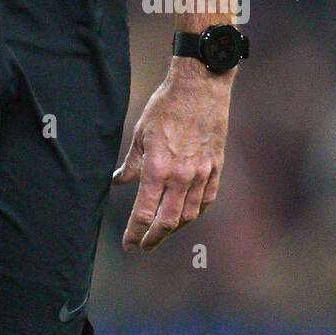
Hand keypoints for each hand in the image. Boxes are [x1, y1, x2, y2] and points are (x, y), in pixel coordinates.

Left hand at [112, 59, 231, 249]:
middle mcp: (181, 176)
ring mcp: (202, 174)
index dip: (134, 233)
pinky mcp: (216, 168)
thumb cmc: (166, 106)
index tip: (128, 244)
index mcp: (158, 167)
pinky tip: (186, 215)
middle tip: (143, 246)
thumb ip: (131, 164)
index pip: (144, 213)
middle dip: (153, 238)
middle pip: (167, 222)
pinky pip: (206, 200)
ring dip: (173, 229)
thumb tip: (118, 182)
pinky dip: (194, 212)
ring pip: (189, 216)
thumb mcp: (141, 133)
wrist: (200, 87)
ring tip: (161, 234)